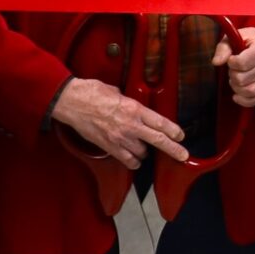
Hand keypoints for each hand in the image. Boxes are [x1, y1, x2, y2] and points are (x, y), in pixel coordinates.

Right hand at [50, 75, 188, 169]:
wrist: (72, 102)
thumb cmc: (92, 92)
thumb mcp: (117, 92)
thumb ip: (129, 102)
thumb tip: (133, 107)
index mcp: (135, 109)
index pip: (161, 122)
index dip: (174, 131)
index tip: (181, 136)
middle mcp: (131, 125)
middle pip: (159, 140)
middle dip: (173, 149)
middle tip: (183, 155)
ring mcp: (120, 138)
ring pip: (143, 152)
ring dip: (145, 151)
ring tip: (143, 146)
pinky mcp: (109, 147)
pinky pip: (128, 160)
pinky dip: (133, 161)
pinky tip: (134, 158)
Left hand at [216, 25, 254, 108]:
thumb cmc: (247, 41)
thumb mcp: (234, 38)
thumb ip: (223, 49)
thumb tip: (216, 62)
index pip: (242, 63)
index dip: (231, 62)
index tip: (231, 58)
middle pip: (242, 79)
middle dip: (232, 74)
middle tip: (233, 69)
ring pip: (249, 91)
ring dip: (236, 87)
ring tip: (235, 79)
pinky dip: (243, 100)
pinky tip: (236, 95)